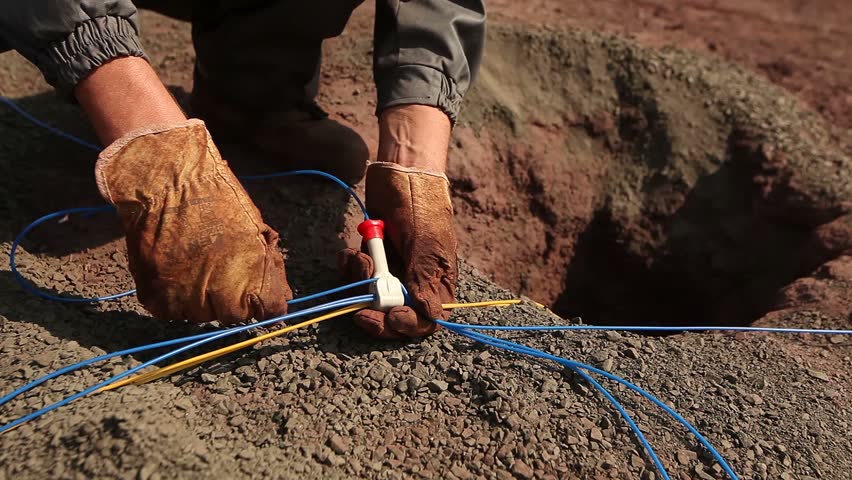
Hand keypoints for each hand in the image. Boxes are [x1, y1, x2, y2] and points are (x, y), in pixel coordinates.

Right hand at [95, 120, 292, 324]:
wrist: (167, 182)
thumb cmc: (217, 201)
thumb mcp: (255, 231)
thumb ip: (270, 268)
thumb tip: (284, 300)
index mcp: (249, 279)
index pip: (269, 311)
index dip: (265, 301)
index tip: (258, 291)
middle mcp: (218, 296)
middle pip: (233, 315)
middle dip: (231, 298)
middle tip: (219, 269)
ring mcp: (185, 300)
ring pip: (201, 314)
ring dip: (201, 297)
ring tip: (194, 263)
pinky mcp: (156, 299)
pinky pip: (171, 310)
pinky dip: (174, 296)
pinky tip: (175, 268)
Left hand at [338, 105, 457, 338]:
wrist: (401, 166)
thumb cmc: (421, 202)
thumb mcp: (425, 242)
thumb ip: (425, 280)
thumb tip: (431, 316)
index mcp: (438, 278)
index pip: (426, 318)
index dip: (408, 325)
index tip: (390, 317)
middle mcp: (416, 277)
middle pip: (396, 313)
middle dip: (376, 312)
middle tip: (360, 311)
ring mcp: (393, 266)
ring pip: (372, 294)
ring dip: (361, 282)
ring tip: (357, 260)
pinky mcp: (374, 253)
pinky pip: (358, 273)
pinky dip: (349, 267)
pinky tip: (347, 253)